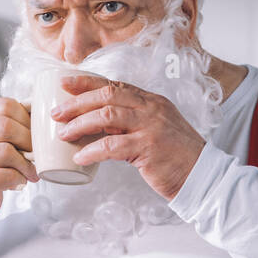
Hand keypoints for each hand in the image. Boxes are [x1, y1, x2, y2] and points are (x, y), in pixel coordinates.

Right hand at [0, 98, 37, 220]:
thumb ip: (13, 124)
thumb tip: (43, 117)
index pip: (5, 105)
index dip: (26, 118)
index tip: (35, 133)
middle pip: (5, 127)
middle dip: (27, 140)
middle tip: (36, 153)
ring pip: (5, 152)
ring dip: (25, 164)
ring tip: (31, 170)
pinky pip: (3, 176)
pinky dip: (18, 178)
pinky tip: (21, 180)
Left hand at [51, 75, 204, 200]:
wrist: (202, 176)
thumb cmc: (175, 157)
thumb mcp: (155, 131)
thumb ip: (131, 124)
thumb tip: (97, 127)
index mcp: (152, 101)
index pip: (115, 84)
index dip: (86, 82)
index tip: (63, 82)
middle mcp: (151, 108)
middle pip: (107, 94)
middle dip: (77, 102)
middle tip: (56, 113)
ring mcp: (151, 127)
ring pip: (107, 115)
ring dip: (80, 123)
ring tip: (63, 133)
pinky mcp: (149, 148)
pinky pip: (113, 146)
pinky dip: (92, 151)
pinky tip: (80, 157)